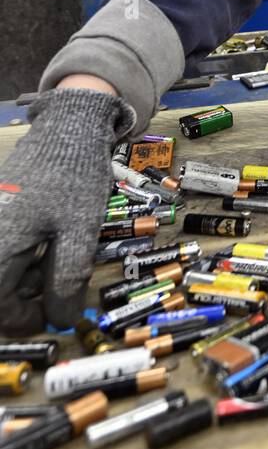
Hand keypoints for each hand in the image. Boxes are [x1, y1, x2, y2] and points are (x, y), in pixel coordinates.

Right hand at [0, 87, 133, 335]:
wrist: (67, 127)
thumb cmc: (74, 178)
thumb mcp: (79, 232)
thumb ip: (66, 279)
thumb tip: (61, 321)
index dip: (23, 318)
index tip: (52, 315)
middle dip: (22, 295)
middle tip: (54, 287)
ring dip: (20, 275)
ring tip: (53, 259)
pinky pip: (2, 243)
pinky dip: (19, 253)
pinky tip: (44, 242)